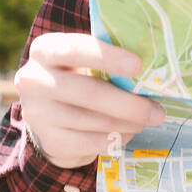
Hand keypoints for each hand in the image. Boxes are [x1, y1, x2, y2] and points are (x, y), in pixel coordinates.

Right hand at [13, 32, 165, 169]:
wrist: (48, 113)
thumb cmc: (78, 76)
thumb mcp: (85, 60)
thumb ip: (109, 59)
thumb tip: (154, 69)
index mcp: (45, 50)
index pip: (75, 49)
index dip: (108, 57)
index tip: (138, 66)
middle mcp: (34, 80)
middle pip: (88, 92)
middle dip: (128, 103)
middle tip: (158, 111)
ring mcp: (37, 113)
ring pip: (93, 121)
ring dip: (128, 123)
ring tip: (148, 120)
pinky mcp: (48, 140)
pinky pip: (90, 142)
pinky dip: (116, 138)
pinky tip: (129, 132)